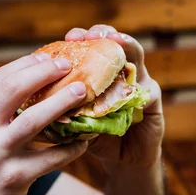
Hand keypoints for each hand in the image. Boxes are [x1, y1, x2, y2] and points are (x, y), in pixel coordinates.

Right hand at [0, 53, 88, 194]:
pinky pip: (51, 158)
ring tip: (82, 91)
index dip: (27, 64)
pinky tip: (84, 141)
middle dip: (44, 72)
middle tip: (67, 65)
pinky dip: (71, 148)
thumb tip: (24, 83)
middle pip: (15, 89)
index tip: (48, 57)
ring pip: (36, 120)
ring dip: (62, 102)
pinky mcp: (15, 178)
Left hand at [65, 25, 163, 168]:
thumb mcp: (77, 121)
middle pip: (114, 42)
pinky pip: (147, 92)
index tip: (69, 39)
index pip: (91, 46)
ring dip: (126, 46)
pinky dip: (138, 89)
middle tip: (91, 35)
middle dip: (103, 33)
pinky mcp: (153, 101)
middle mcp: (120, 72)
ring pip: (136, 57)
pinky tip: (129, 89)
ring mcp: (139, 83)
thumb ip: (66, 107)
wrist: (121, 160)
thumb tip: (42, 99)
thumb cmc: (97, 137)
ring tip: (117, 40)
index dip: (81, 39)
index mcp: (100, 73)